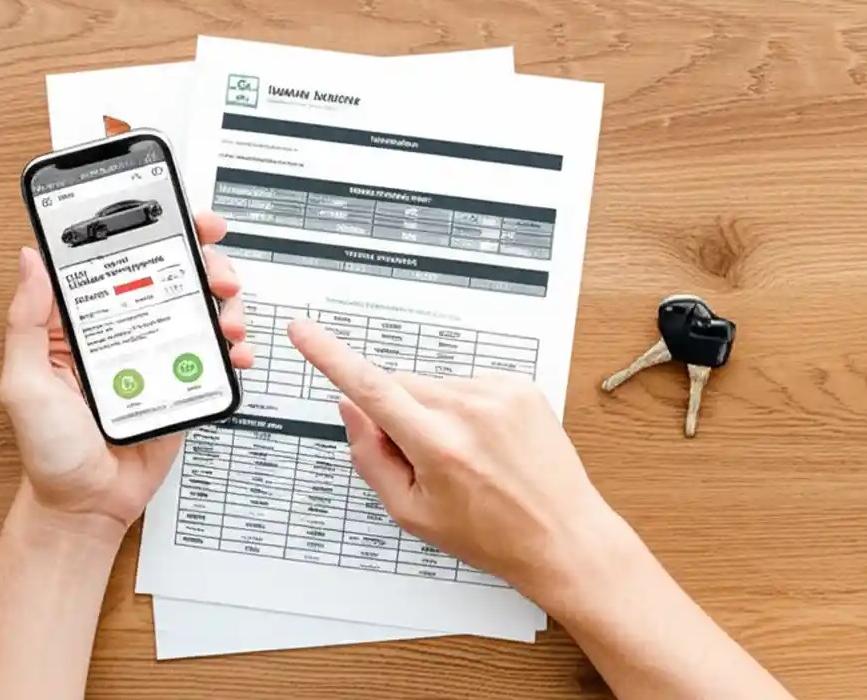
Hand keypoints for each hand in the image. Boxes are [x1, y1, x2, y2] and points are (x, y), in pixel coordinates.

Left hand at [0, 211, 253, 538]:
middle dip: (202, 261)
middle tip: (216, 271)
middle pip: (169, 275)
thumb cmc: (48, 451)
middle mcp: (121, 330)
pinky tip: (236, 352)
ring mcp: (156, 355)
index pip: (115, 259)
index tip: (174, 212)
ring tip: (228, 315)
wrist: (87, 506)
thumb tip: (30, 260)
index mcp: (80, 322)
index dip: (146, 228)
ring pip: (199, 309)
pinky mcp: (183, 383)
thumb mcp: (23, 383)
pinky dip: (235, 349)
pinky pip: (215, 357)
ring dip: (224, 302)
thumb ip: (26, 322)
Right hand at [288, 319, 621, 611]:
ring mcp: (499, 393)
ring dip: (433, 412)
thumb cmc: (492, 535)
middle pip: (399, 386)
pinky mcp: (520, 385)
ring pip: (433, 386)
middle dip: (395, 414)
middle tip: (421, 460)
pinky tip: (485, 444)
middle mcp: (469, 410)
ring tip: (465, 458)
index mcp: (438, 446)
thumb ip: (371, 458)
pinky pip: (468, 385)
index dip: (329, 356)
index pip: (370, 389)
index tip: (303, 331)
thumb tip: (351, 409)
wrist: (563, 536)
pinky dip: (465, 408)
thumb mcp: (413, 513)